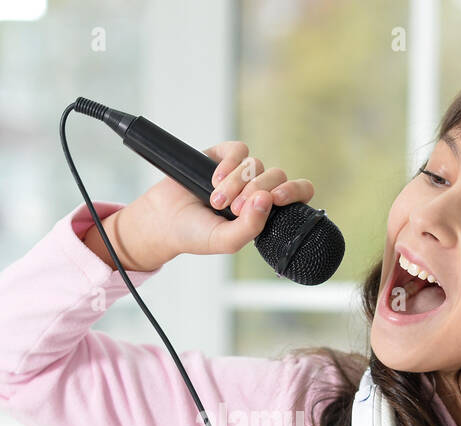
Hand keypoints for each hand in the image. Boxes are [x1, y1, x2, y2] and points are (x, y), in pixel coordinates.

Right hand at [127, 141, 315, 259]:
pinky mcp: (223, 156)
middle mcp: (256, 189)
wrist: (163, 221)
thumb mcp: (227, 240)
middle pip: (276, 176)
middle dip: (255, 193)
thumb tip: (268, 199)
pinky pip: (239, 151)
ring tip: (215, 201)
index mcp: (265, 211)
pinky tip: (214, 179)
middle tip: (233, 208)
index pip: (297, 193)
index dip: (294, 191)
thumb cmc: (196, 234)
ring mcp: (241, 172)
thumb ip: (251, 227)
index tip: (276, 198)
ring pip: (256, 165)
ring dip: (236, 183)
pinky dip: (229, 164)